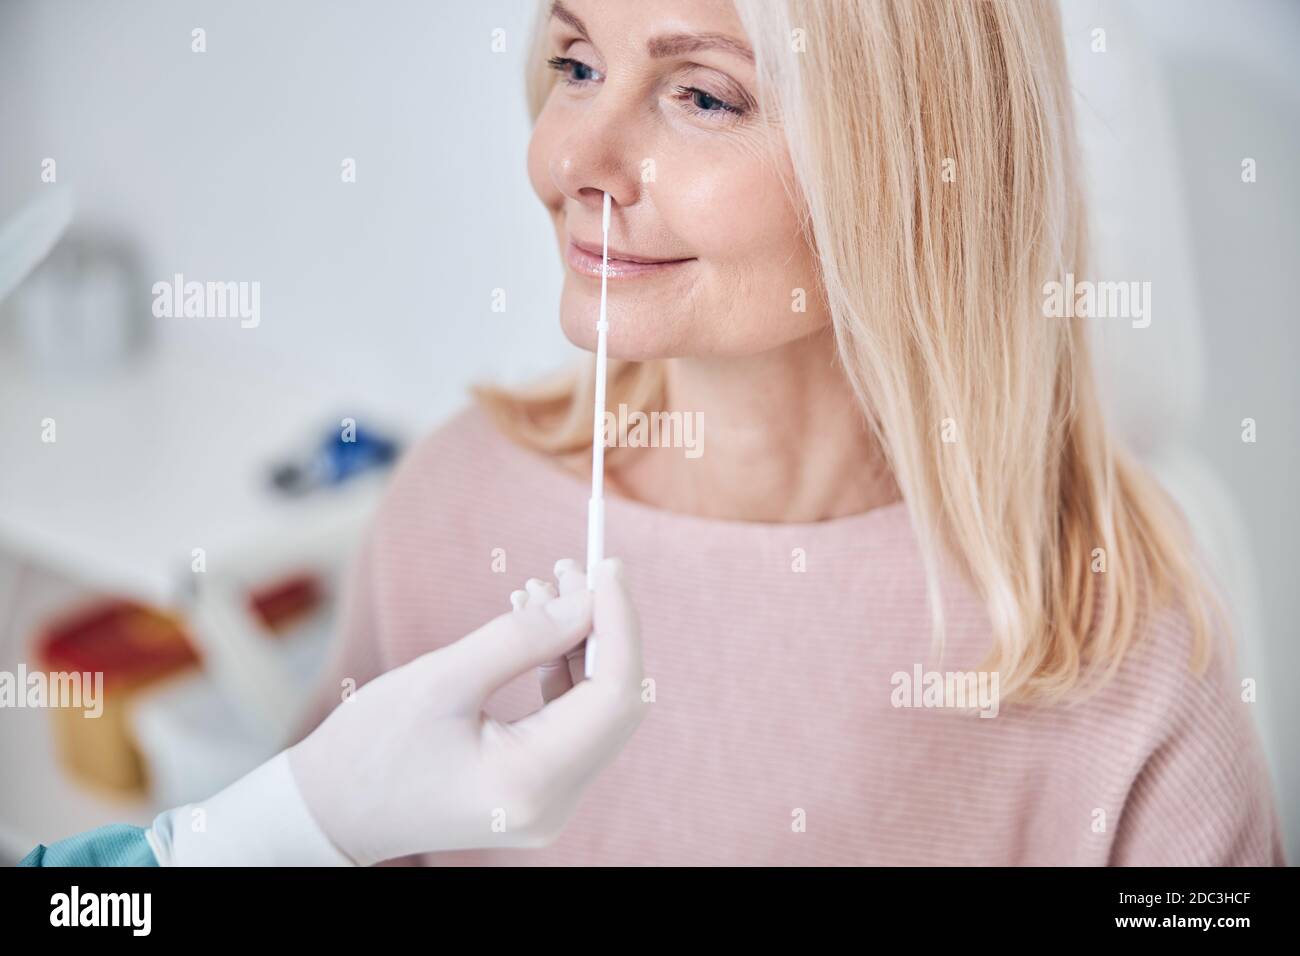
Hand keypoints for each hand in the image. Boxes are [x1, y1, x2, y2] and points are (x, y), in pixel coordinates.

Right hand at [286, 556, 644, 865]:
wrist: (329, 812)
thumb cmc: (370, 749)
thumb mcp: (442, 680)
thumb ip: (521, 638)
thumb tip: (587, 600)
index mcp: (530, 783)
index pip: (613, 696)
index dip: (618, 624)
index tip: (607, 565)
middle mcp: (552, 804)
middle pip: (613, 704)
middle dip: (600, 628)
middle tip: (575, 566)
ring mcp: (547, 803)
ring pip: (595, 709)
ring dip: (579, 643)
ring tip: (546, 586)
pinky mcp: (536, 790)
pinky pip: (571, 722)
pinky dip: (560, 669)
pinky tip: (537, 625)